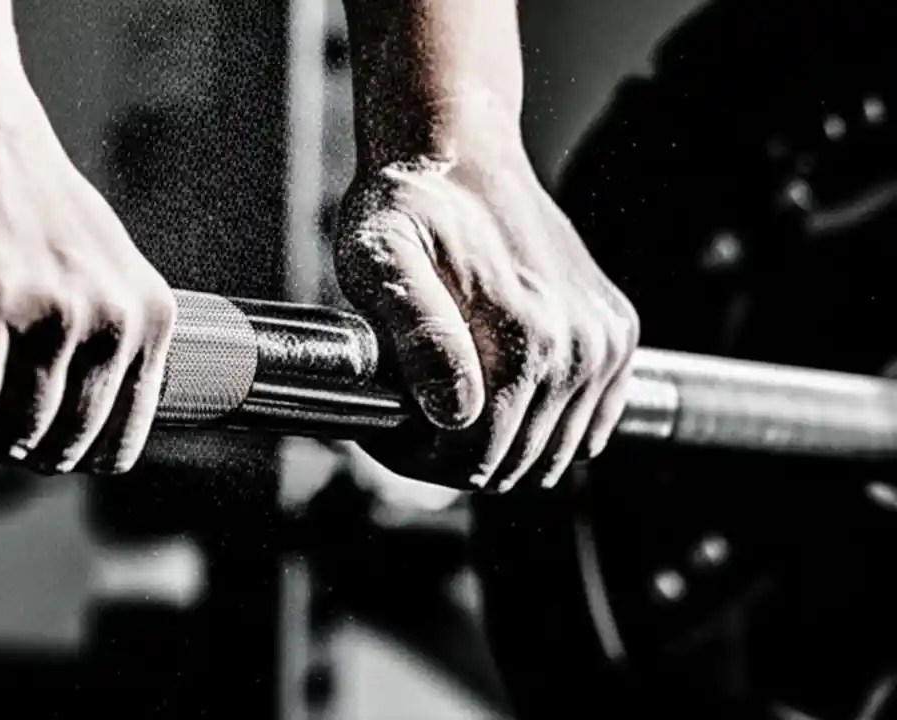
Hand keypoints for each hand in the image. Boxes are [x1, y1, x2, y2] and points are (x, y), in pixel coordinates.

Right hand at [0, 73, 175, 474]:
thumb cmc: (18, 192)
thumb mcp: (96, 268)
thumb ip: (99, 341)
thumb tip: (61, 429)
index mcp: (149, 317)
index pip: (117, 444)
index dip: (56, 456)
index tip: (12, 442)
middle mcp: (112, 319)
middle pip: (53, 447)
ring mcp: (51, 311)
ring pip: (0, 436)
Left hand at [334, 139, 638, 491]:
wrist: (460, 153)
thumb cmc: (408, 207)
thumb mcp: (380, 261)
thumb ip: (416, 334)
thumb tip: (454, 414)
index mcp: (523, 341)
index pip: (475, 460)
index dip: (419, 460)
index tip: (385, 429)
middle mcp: (578, 348)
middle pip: (514, 463)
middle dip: (454, 457)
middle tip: (409, 417)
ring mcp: (604, 343)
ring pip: (552, 454)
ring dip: (498, 444)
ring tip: (447, 400)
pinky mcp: (617, 334)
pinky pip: (590, 426)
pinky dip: (545, 425)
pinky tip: (498, 392)